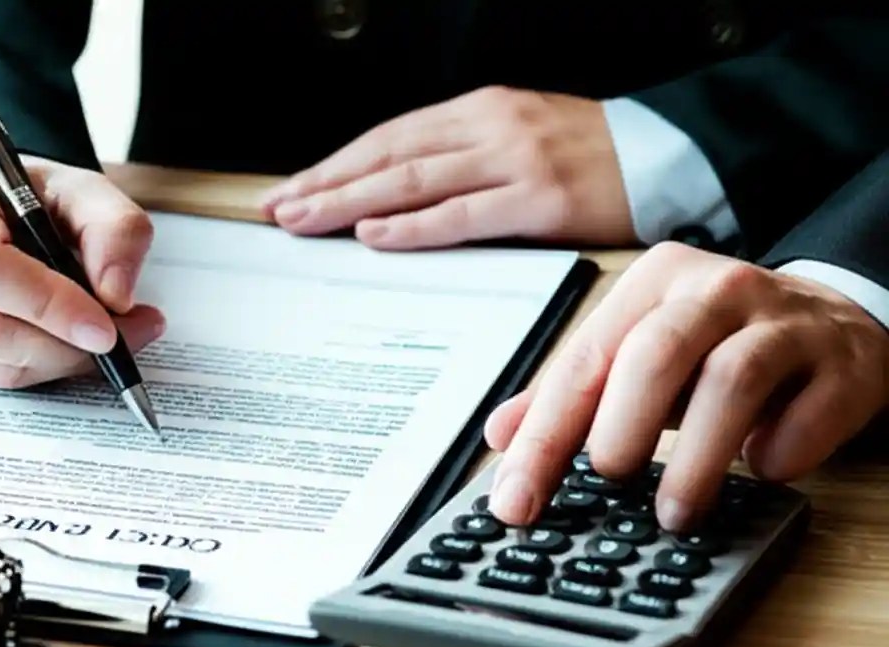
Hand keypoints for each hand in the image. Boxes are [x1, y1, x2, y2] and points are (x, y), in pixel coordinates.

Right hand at [0, 159, 164, 387]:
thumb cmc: (27, 199)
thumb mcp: (82, 191)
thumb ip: (114, 229)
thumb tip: (116, 297)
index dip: (48, 305)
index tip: (105, 329)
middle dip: (62, 346)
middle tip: (119, 339)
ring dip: (56, 363)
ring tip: (102, 340)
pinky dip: (36, 370)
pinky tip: (63, 344)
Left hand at [261, 86, 635, 248]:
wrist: (669, 154)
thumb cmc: (587, 155)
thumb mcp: (514, 138)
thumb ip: (457, 159)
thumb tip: (389, 196)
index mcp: (478, 112)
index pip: (387, 139)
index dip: (333, 166)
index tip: (290, 190)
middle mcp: (488, 127)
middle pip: (387, 156)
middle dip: (325, 184)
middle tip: (278, 210)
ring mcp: (513, 160)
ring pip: (412, 181)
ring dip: (350, 203)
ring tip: (304, 221)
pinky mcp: (540, 198)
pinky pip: (461, 214)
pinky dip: (412, 226)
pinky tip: (373, 235)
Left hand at [483, 242, 888, 531]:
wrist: (835, 321)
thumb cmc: (719, 345)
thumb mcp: (639, 351)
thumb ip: (573, 391)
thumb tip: (499, 434)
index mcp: (653, 285)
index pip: (583, 361)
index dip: (543, 437)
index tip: (515, 501)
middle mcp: (717, 290)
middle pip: (655, 354)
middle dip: (621, 427)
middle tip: (606, 482)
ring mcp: (786, 323)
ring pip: (731, 381)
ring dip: (696, 458)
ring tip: (674, 513)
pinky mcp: (845, 362)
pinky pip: (811, 411)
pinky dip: (782, 450)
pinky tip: (762, 469)